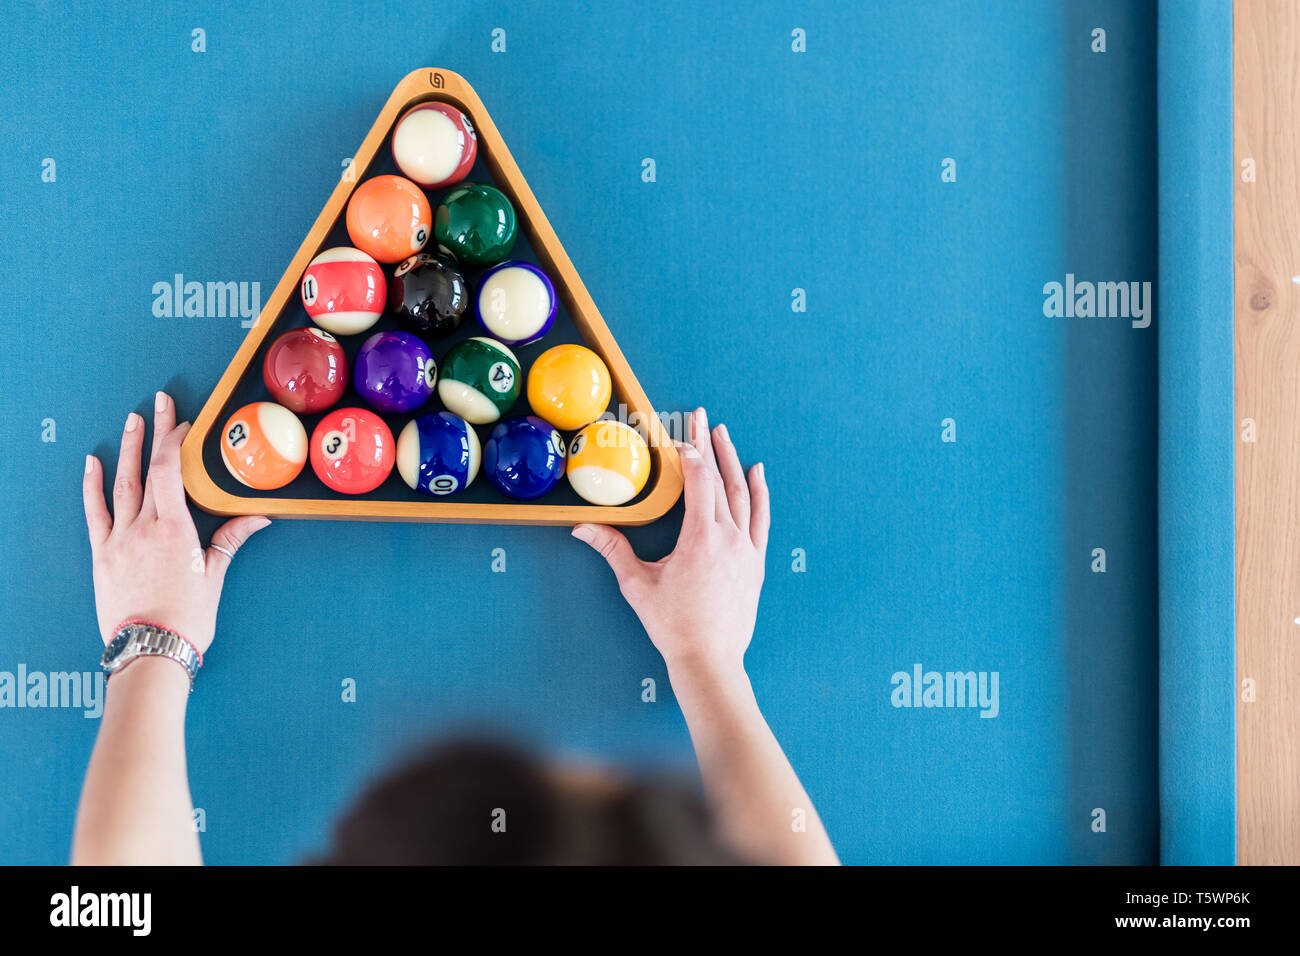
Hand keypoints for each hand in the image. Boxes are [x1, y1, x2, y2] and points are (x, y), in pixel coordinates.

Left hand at [82, 391, 269, 653]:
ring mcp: (118, 540)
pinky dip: (92, 486)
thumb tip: (257, 518)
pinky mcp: (102, 554)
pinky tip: (93, 462)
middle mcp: (143, 529)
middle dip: (156, 433)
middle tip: (160, 402)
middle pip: (148, 469)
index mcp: (174, 531)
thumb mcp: (213, 577)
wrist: (149, 650)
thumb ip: (230, 541)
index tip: (186, 424)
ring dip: (129, 449)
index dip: (176, 443)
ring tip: (133, 420)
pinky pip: (95, 513)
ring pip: (122, 484)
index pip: (171, 472)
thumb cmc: (186, 619)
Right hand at [572, 407, 768, 675]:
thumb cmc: (673, 625)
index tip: (677, 436)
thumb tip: (583, 529)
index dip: (688, 455)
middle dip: (708, 445)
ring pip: (742, 494)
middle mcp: (728, 538)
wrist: (710, 659)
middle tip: (701, 417)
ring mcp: (746, 549)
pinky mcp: (755, 562)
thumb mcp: (638, 585)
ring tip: (724, 434)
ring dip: (732, 461)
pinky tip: (757, 473)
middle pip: (720, 480)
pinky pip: (761, 519)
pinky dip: (759, 493)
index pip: (698, 481)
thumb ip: (613, 551)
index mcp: (700, 539)